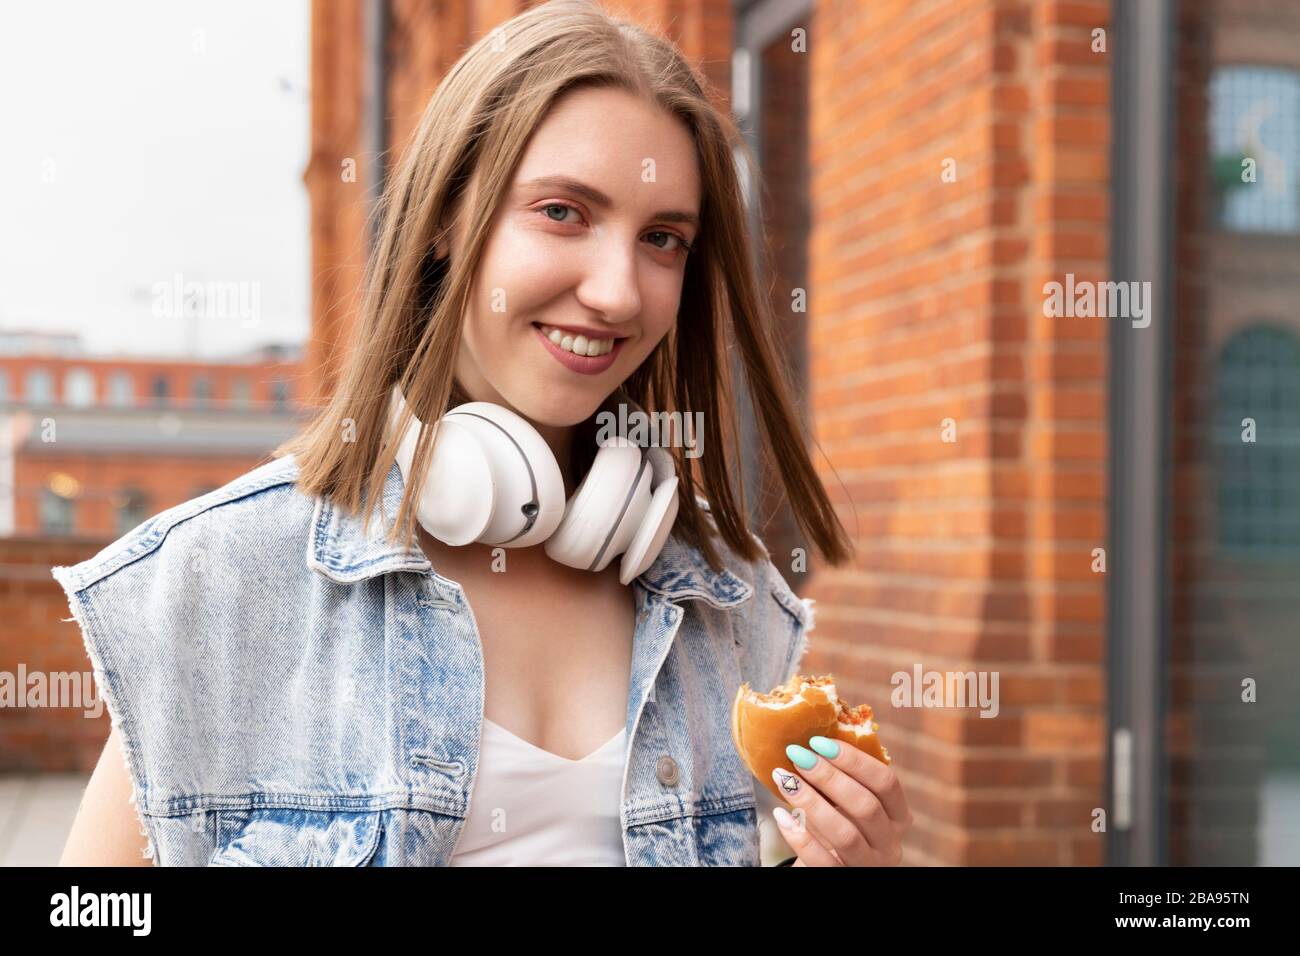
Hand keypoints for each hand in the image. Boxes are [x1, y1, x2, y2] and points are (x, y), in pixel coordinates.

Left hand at [771, 736, 911, 866]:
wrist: (827, 867)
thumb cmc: (838, 826)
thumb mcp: (849, 805)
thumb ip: (843, 779)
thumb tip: (812, 740)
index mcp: (898, 816)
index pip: (886, 782)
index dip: (854, 760)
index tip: (819, 741)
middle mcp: (890, 843)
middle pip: (866, 806)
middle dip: (829, 777)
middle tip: (798, 756)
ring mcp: (870, 865)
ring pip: (846, 834)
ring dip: (811, 802)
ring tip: (784, 779)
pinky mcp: (844, 880)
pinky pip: (822, 860)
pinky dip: (799, 836)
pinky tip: (780, 815)